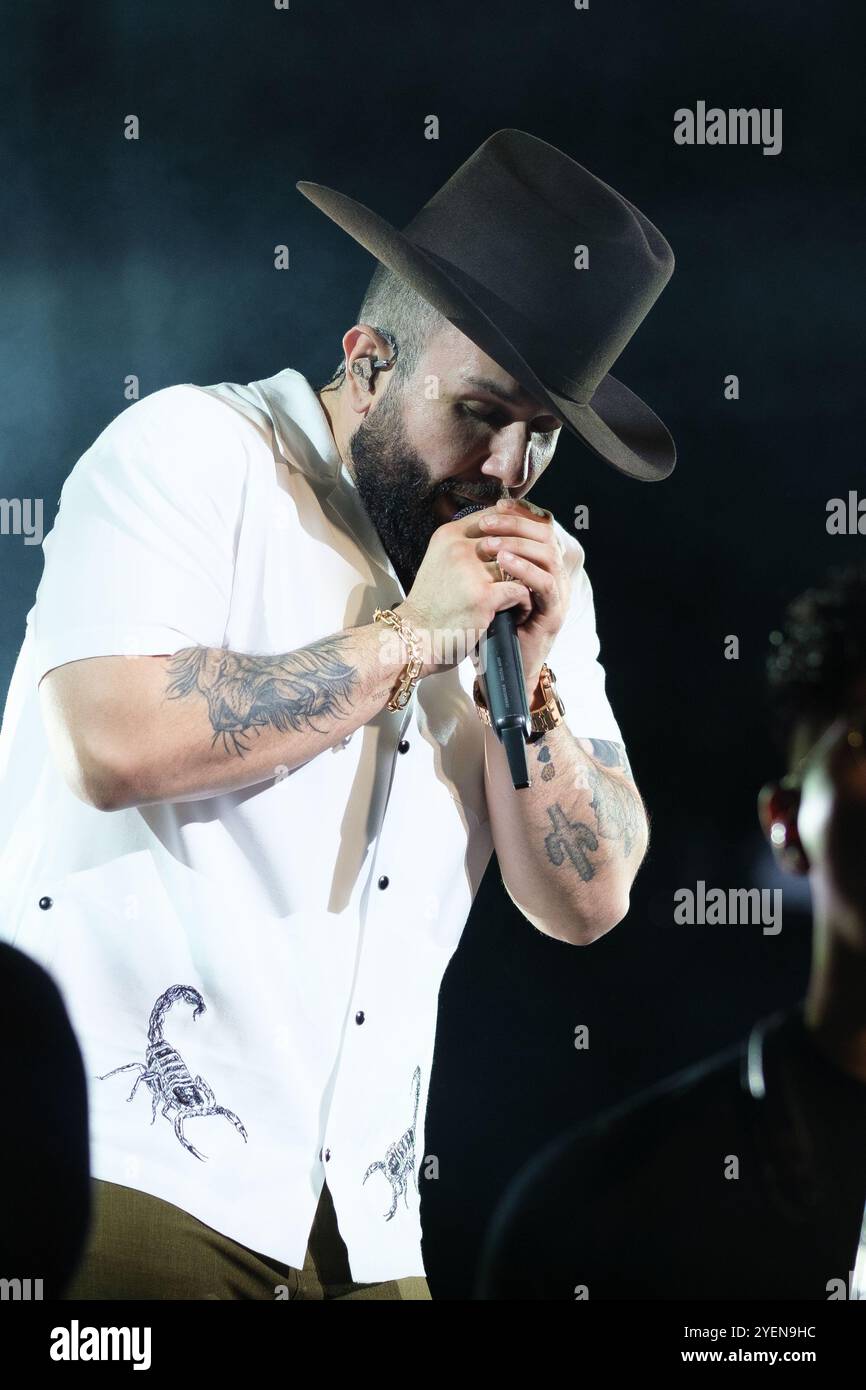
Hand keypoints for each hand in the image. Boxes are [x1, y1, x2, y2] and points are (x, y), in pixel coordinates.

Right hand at [394, 503, 532, 677]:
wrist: (414, 639)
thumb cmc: (431, 605)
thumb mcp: (441, 563)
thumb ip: (465, 546)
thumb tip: (501, 532)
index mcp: (448, 535)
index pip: (494, 516)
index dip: (514, 529)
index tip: (525, 546)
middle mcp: (458, 547)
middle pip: (510, 540)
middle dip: (523, 559)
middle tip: (530, 576)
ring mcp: (470, 571)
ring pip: (518, 566)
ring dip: (525, 583)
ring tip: (522, 598)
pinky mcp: (483, 596)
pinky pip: (520, 591)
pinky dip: (523, 604)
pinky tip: (518, 613)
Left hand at [468, 497, 570, 686]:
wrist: (504, 666)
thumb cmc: (493, 623)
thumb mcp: (490, 584)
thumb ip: (491, 557)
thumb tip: (472, 524)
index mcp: (542, 564)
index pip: (539, 526)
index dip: (520, 513)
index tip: (496, 505)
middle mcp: (555, 575)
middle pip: (546, 534)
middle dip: (516, 524)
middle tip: (487, 522)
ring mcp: (558, 594)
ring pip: (548, 555)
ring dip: (518, 544)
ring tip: (490, 542)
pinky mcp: (554, 613)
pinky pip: (545, 584)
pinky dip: (524, 569)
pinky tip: (503, 563)